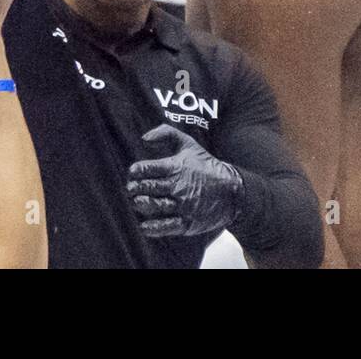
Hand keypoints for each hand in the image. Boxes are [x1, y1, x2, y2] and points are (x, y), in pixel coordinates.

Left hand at [126, 124, 243, 237]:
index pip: (149, 168)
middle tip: (130, 188)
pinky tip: (144, 226)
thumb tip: (144, 138)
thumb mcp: (189, 144)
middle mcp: (178, 186)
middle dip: (135, 188)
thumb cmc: (205, 166)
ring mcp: (183, 205)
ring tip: (136, 202)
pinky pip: (167, 226)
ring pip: (156, 206)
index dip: (136, 171)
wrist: (231, 191)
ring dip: (142, 204)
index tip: (133, 172)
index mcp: (177, 167)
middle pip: (149, 188)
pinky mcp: (187, 222)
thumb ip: (166, 133)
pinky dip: (153, 227)